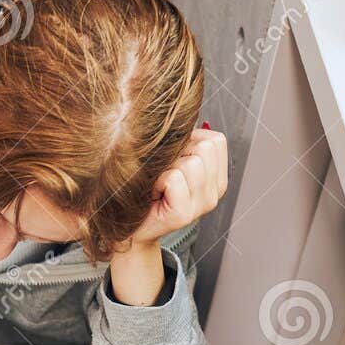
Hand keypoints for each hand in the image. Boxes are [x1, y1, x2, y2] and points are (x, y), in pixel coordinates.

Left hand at [107, 125, 227, 304]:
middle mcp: (215, 192)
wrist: (127, 229)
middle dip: (177, 155)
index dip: (189, 142)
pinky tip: (153, 195)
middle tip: (162, 176)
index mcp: (217, 178)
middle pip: (204, 147)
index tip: (172, 162)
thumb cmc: (145, 191)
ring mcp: (202, 205)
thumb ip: (184, 144)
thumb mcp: (169, 163)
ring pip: (190, 162)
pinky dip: (158, 182)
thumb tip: (186, 116)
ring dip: (165, 169)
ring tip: (157, 186)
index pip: (216, 140)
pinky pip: (174, 178)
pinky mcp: (184, 214)